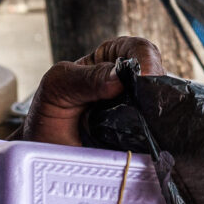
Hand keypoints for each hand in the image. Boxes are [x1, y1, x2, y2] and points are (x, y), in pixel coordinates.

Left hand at [19, 36, 164, 145]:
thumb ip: (85, 78)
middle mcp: (129, 86)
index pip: (138, 49)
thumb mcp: (58, 86)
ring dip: (158, 118)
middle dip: (156, 90)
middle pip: (158, 80)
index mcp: (111, 61)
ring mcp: (138, 116)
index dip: (146, 58)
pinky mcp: (141, 144)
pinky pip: (156, 139)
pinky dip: (156, 141)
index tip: (145, 75)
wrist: (41, 153)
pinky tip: (148, 143)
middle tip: (149, 104)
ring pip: (161, 111)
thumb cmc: (47, 112)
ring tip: (148, 126)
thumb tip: (117, 78)